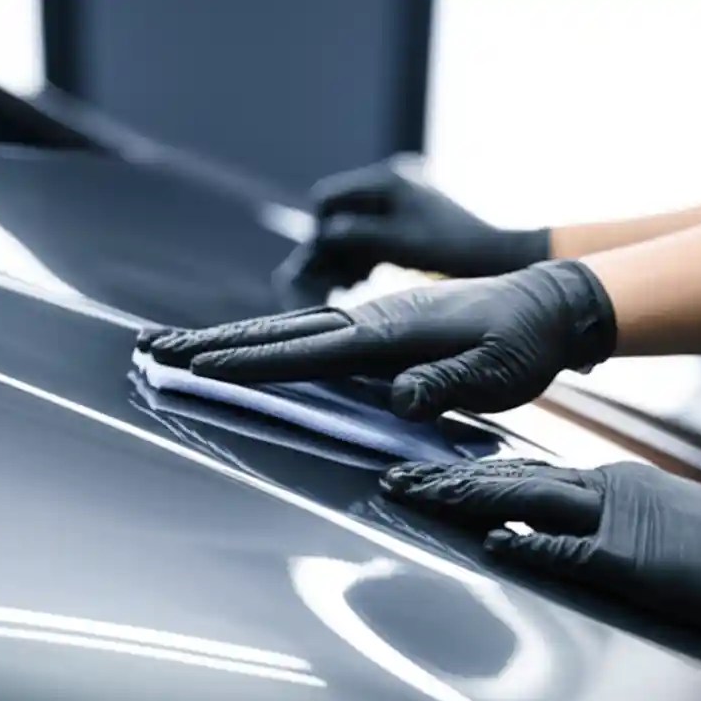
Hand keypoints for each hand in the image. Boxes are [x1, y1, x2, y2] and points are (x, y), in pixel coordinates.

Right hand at [139, 260, 614, 419]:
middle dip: (212, 344)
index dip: (248, 364)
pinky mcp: (379, 322)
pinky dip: (269, 338)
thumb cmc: (524, 343)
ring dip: (229, 338)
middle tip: (153, 347)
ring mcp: (370, 317)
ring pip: (286, 330)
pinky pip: (310, 332)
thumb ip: (447, 384)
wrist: (547, 301)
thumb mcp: (498, 372)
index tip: (195, 366)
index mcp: (387, 335)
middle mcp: (368, 321)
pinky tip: (250, 346)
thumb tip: (400, 399)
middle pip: (276, 334)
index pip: (304, 354)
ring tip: (179, 344)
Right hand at [278, 158, 550, 293]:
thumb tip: (321, 235)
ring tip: (341, 289)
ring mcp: (401, 201)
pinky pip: (372, 237)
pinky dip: (362, 258)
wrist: (500, 256)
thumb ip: (356, 234)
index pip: (328, 199)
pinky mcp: (409, 221)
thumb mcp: (399, 243)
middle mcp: (391, 182)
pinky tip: (359, 283)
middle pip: (339, 215)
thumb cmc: (454, 249)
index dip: (318, 233)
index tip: (318, 267)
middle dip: (330, 250)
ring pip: (353, 230)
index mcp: (387, 180)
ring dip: (343, 257)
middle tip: (326, 285)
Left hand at [381, 459, 700, 673]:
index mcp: (611, 484)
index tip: (427, 472)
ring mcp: (618, 523)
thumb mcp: (656, 518)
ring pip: (527, 501)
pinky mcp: (633, 561)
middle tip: (395, 478)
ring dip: (466, 499)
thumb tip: (543, 528)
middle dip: (448, 480)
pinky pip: (572, 552)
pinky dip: (532, 547)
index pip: (526, 473)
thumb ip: (601, 518)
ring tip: (414, 493)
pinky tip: (495, 543)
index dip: (471, 474)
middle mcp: (607, 492)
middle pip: (511, 479)